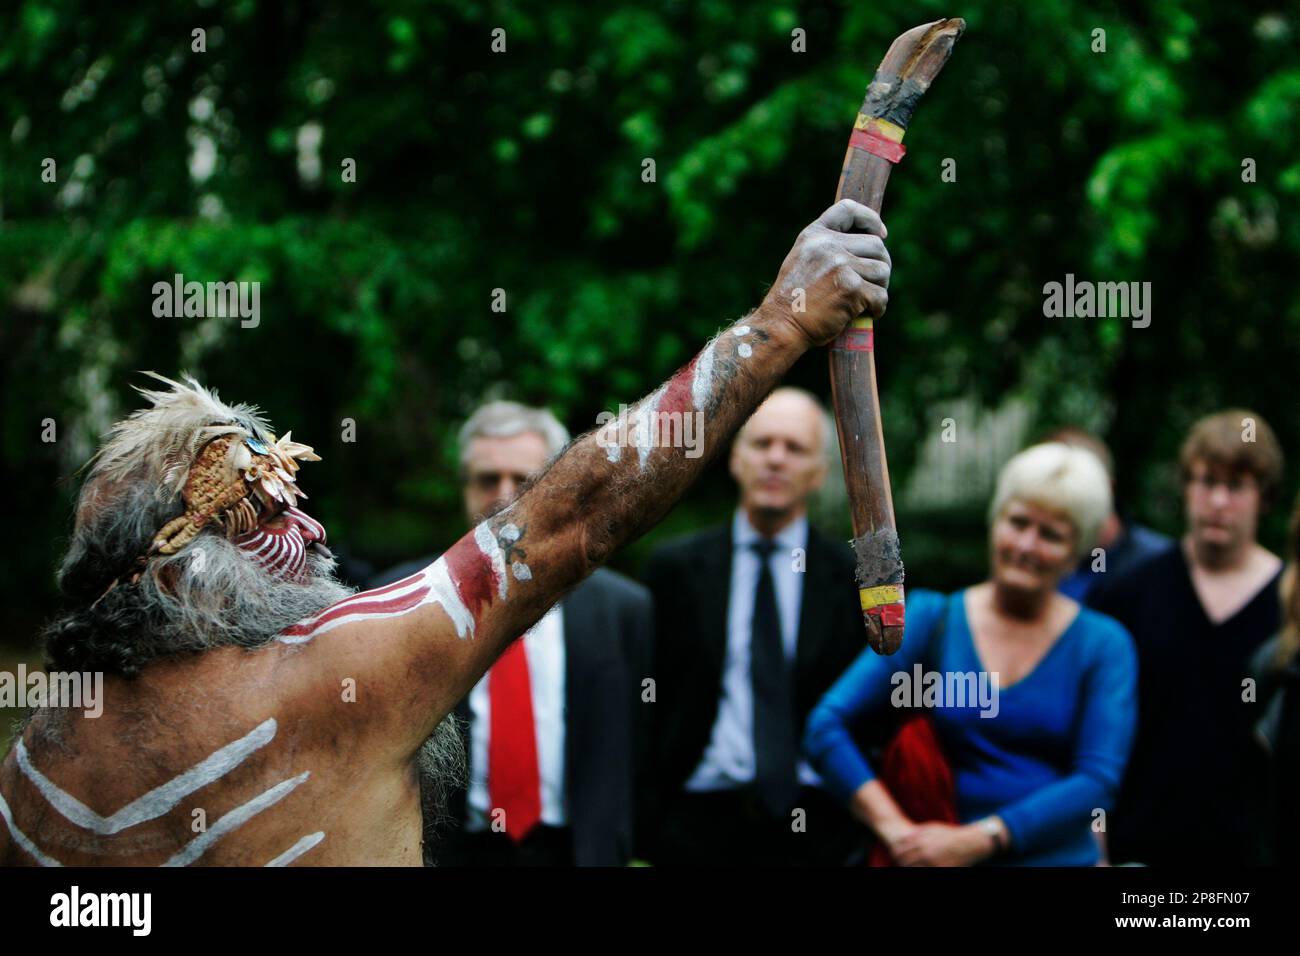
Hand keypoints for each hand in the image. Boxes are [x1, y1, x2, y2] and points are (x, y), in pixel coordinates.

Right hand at [763, 198, 890, 346]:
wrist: (782, 326)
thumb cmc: (794, 299)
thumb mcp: (802, 260)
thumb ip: (827, 248)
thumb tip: (870, 242)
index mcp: (814, 235)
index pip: (848, 209)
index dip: (870, 219)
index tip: (881, 234)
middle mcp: (827, 246)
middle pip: (876, 245)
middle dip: (880, 265)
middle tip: (872, 284)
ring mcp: (840, 266)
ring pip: (882, 270)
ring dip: (880, 288)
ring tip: (866, 300)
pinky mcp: (851, 288)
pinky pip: (880, 295)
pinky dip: (878, 308)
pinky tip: (868, 313)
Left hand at [892, 822, 986, 866]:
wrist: (969, 843)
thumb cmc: (950, 834)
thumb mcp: (932, 828)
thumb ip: (918, 833)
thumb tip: (905, 837)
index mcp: (921, 841)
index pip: (901, 848)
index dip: (895, 852)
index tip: (893, 853)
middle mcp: (924, 852)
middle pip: (905, 860)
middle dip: (899, 861)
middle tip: (896, 862)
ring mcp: (932, 862)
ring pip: (913, 868)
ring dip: (908, 867)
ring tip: (905, 866)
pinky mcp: (940, 869)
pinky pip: (926, 871)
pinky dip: (920, 870)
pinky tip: (920, 868)